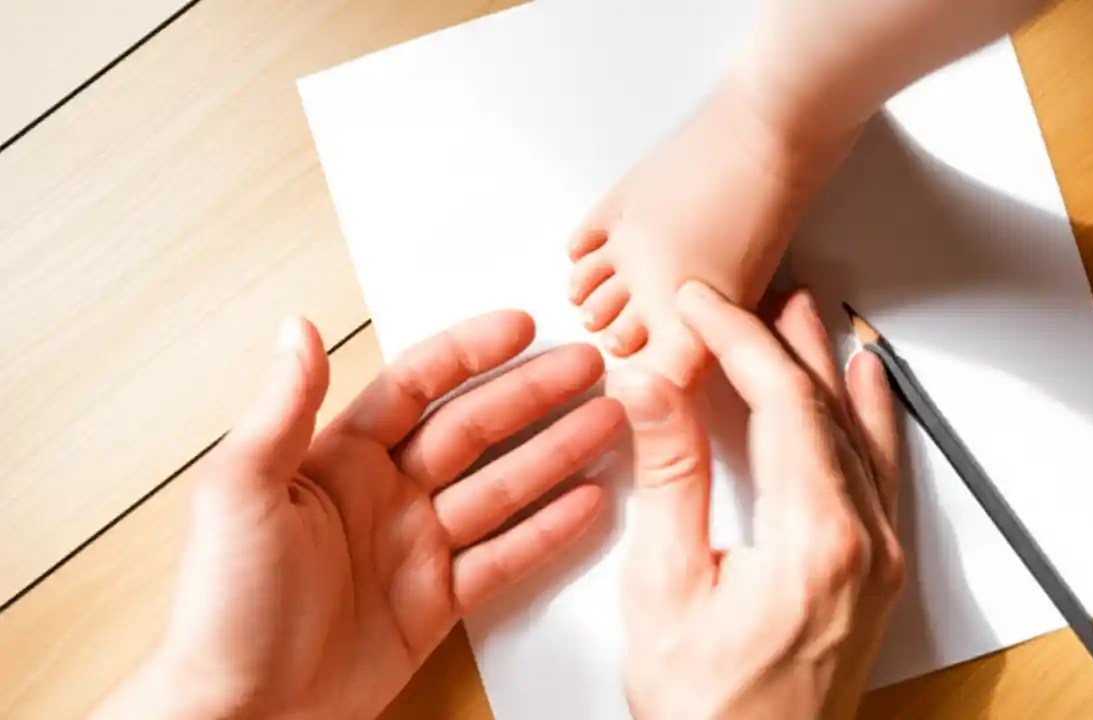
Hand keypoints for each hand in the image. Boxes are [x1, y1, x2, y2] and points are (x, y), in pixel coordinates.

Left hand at [94, 313, 622, 719]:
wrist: (242, 714)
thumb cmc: (223, 606)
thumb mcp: (239, 492)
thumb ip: (282, 409)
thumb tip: (299, 327)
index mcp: (337, 458)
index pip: (417, 387)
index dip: (470, 353)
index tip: (520, 326)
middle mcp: (384, 494)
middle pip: (474, 430)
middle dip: (533, 395)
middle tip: (590, 368)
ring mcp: (415, 547)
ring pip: (501, 488)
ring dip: (555, 453)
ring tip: (610, 423)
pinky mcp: (436, 603)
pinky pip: (504, 557)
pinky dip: (548, 531)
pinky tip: (588, 502)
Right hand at [567, 83, 820, 387]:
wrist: (762, 141)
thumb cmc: (769, 217)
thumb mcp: (751, 294)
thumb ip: (717, 329)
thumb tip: (687, 347)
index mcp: (681, 319)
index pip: (644, 367)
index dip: (642, 373)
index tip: (643, 373)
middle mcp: (641, 288)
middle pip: (609, 327)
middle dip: (616, 336)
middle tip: (621, 336)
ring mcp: (623, 245)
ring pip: (586, 288)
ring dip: (592, 299)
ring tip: (598, 304)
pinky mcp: (615, 206)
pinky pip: (580, 244)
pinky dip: (580, 258)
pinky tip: (587, 260)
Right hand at [610, 283, 902, 719]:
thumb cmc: (707, 711)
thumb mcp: (668, 587)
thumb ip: (669, 475)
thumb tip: (653, 387)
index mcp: (817, 539)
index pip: (782, 401)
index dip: (738, 340)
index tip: (701, 305)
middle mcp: (864, 543)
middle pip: (826, 408)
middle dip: (783, 341)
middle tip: (749, 291)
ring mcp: (878, 560)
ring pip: (858, 434)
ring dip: (826, 370)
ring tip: (803, 317)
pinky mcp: (874, 575)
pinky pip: (880, 472)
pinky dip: (867, 418)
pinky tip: (866, 390)